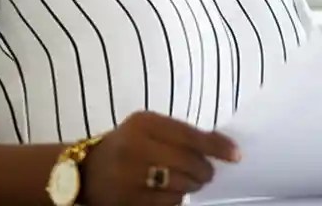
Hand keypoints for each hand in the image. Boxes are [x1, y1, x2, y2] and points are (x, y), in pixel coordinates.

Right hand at [80, 110, 240, 205]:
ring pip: (180, 185)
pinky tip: (173, 192)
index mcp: (143, 123)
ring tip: (191, 182)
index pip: (189, 135)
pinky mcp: (127, 200)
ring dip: (192, 186)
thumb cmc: (127, 145)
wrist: (85, 171)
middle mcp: (135, 147)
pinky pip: (167, 203)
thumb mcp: (148, 128)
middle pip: (187, 162)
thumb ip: (180, 133)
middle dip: (205, 171)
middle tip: (208, 173)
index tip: (236, 155)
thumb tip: (223, 146)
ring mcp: (129, 176)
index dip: (216, 146)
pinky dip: (177, 199)